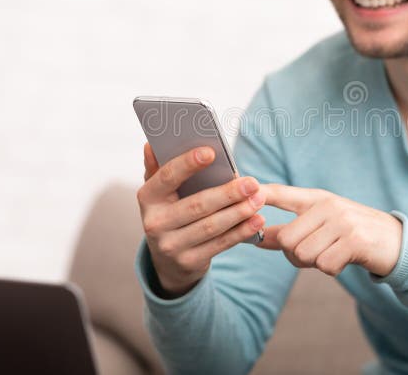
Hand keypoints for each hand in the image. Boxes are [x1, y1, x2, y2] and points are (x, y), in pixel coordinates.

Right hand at [138, 142, 266, 297]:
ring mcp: (171, 246)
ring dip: (239, 212)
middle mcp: (155, 223)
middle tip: (252, 182)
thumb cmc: (170, 213)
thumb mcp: (160, 192)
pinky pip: (220, 244)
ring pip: (211, 226)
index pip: (166, 177)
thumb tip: (151, 145)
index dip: (188, 164)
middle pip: (196, 205)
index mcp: (148, 198)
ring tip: (259, 198)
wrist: (168, 261)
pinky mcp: (189, 262)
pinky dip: (241, 231)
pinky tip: (257, 219)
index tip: (211, 152)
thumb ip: (158, 168)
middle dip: (227, 193)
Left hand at [256, 184, 402, 276]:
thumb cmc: (352, 235)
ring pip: (303, 254)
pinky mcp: (354, 239)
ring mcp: (341, 220)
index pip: (281, 193)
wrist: (396, 242)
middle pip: (286, 239)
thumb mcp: (321, 226)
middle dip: (295, 255)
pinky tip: (345, 259)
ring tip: (332, 254)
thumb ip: (290, 230)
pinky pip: (324, 265)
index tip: (239, 192)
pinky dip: (331, 269)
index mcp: (317, 199)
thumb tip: (254, 237)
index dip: (259, 194)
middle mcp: (327, 205)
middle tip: (317, 252)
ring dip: (314, 263)